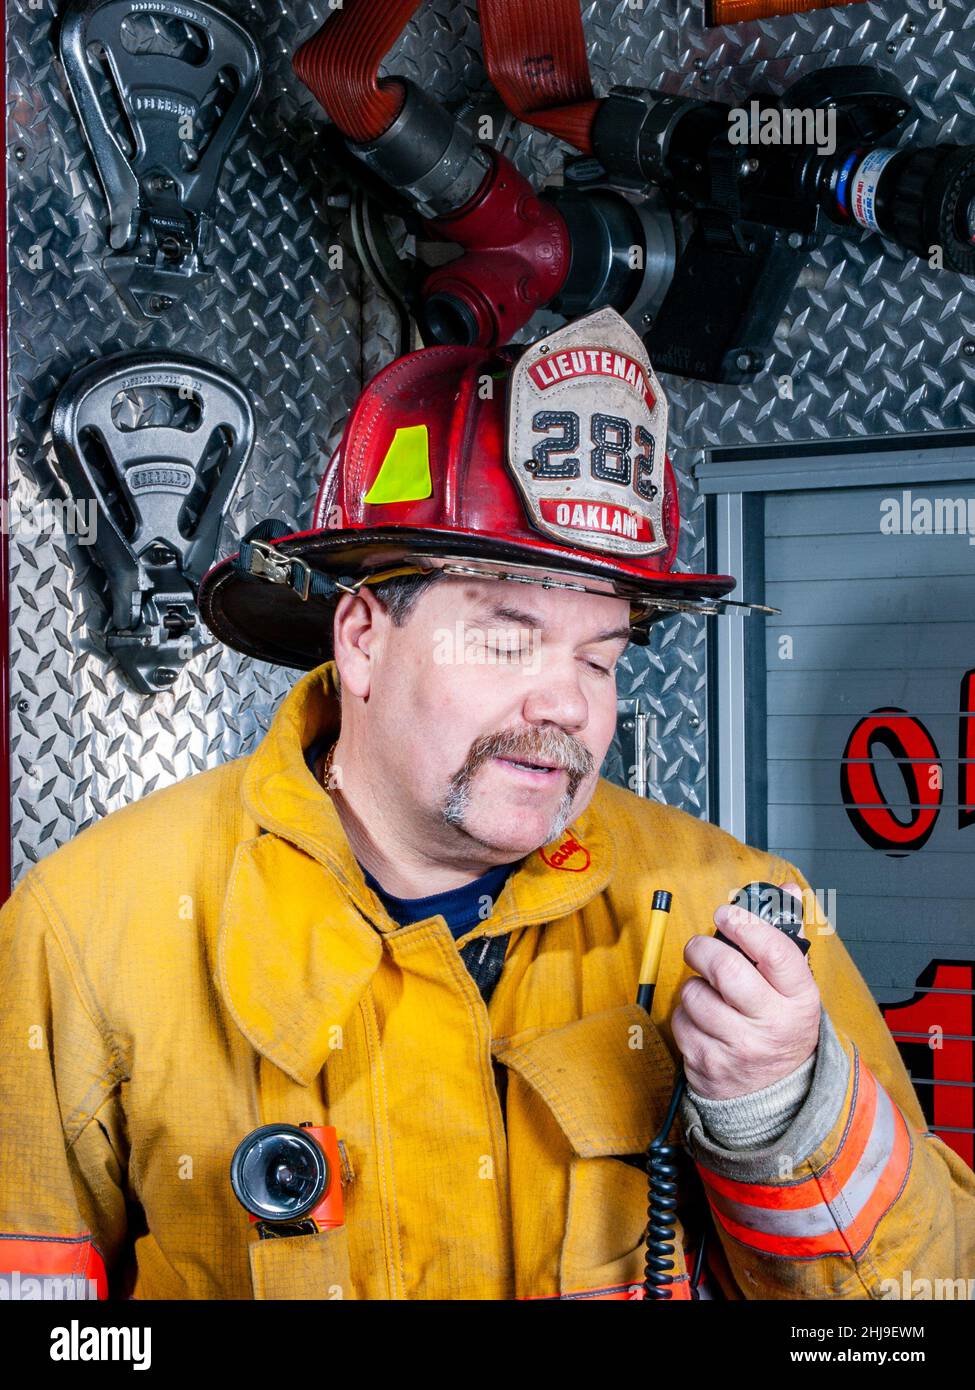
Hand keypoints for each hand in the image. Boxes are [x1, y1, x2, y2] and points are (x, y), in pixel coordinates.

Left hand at [672, 880, 820, 1099]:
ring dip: (694, 986)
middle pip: (726, 969)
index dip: (745, 925)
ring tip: (709, 995)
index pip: (775, 952)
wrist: (779, 1097)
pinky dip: (685, 1014)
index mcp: (799, 1000)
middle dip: (702, 948)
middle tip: (699, 947)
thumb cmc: (780, 1026)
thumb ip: (786, 936)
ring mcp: (739, 1048)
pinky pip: (680, 1020)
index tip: (726, 915)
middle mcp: (772, 1025)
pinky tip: (703, 1022)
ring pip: (695, 994)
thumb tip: (784, 889)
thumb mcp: (794, 988)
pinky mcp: (708, 1064)